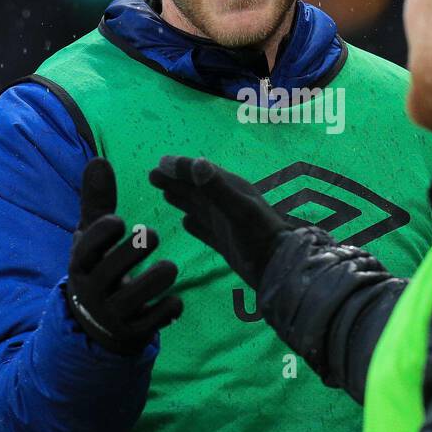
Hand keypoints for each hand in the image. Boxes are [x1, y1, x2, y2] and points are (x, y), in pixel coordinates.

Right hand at [66, 158, 180, 355]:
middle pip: (111, 270)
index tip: (120, 221)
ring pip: (134, 297)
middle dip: (133, 252)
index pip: (86, 247)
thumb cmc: (100, 265)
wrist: (97, 322)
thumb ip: (97, 200)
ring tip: (170, 267)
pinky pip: (152, 322)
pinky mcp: (132, 332)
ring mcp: (112, 314)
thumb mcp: (94, 236)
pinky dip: (166, 310)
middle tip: (152, 234)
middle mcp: (93, 289)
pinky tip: (175, 300)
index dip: (101, 234)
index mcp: (81, 262)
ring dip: (155, 280)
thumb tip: (99, 159)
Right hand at [148, 155, 294, 288]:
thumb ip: (216, 187)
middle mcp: (228, 203)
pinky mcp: (226, 242)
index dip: (180, 167)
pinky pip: (205, 230)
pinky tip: (185, 223)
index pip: (201, 172)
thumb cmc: (260, 236)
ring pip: (198, 206)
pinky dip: (194, 224)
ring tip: (164, 192)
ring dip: (181, 198)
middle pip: (196, 188)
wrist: (279, 268)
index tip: (159, 163)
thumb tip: (195, 163)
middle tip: (152, 174)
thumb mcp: (238, 209)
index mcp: (231, 189)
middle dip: (175, 180)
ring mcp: (226, 223)